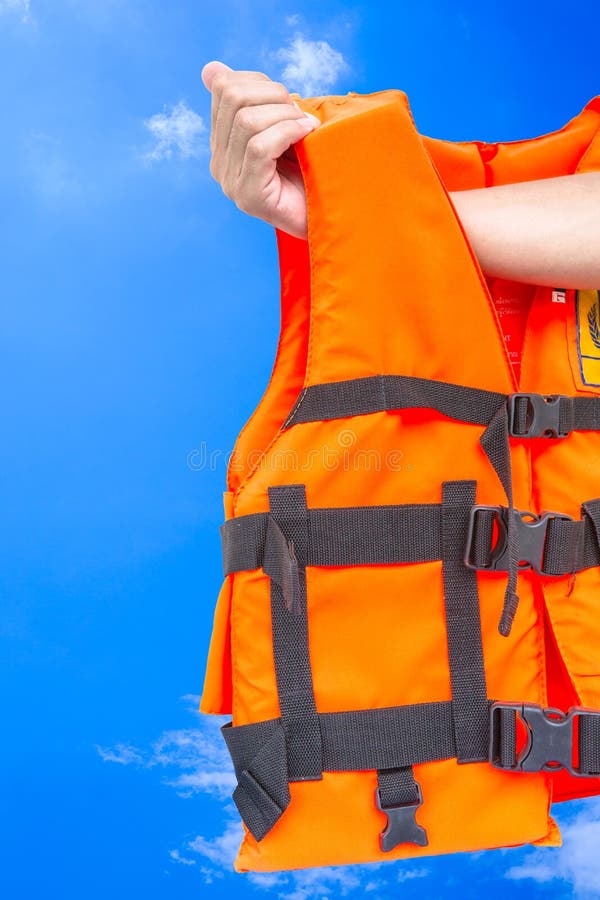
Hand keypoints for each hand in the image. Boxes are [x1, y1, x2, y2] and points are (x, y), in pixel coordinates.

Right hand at [201, 60, 320, 239]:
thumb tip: (211, 69)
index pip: (223, 88)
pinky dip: (288, 132)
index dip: (259, 81)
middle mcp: (218, 162)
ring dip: (285, 114)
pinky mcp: (247, 196)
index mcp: (222, 142)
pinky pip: (259, 147)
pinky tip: (307, 135)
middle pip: (231, 98)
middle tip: (301, 111)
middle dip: (273, 94)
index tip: (288, 100)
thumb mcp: (281, 128)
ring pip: (246, 121)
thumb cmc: (310, 172)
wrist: (330, 217)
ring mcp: (230, 182)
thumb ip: (255, 101)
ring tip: (307, 126)